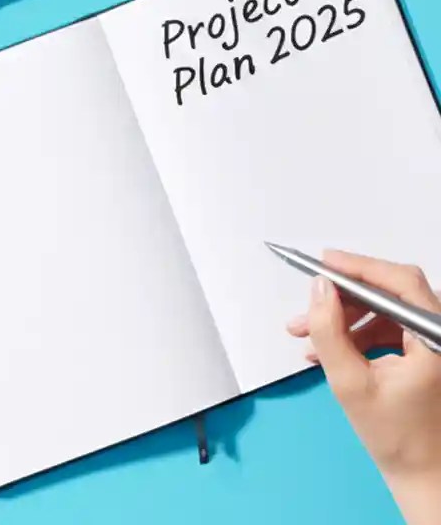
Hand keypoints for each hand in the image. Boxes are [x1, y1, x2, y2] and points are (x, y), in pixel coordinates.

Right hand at [286, 251, 440, 523]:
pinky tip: (331, 351)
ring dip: (347, 321)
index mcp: (435, 337)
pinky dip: (361, 336)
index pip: (398, 282)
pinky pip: (393, 330)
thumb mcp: (350, 383)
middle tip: (309, 307)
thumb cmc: (397, 437)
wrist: (426, 474)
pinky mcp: (430, 354)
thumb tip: (319, 290)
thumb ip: (329, 332)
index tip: (323, 263)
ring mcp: (437, 343)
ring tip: (308, 337)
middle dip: (344, 299)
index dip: (358, 267)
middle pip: (392, 294)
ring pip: (388, 312)